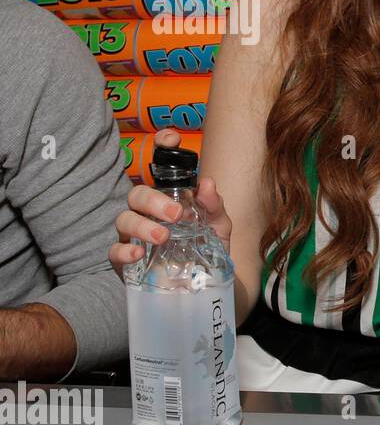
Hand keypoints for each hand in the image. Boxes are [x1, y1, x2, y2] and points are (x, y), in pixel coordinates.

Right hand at [108, 128, 231, 277]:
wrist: (207, 285)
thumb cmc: (208, 248)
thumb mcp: (219, 226)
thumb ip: (214, 206)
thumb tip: (207, 183)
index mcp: (169, 198)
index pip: (159, 168)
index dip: (161, 148)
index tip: (170, 139)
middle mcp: (147, 212)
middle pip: (136, 194)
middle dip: (153, 200)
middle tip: (176, 215)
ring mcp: (134, 235)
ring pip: (123, 219)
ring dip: (142, 226)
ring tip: (163, 237)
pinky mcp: (126, 260)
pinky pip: (114, 251)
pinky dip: (123, 251)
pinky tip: (137, 254)